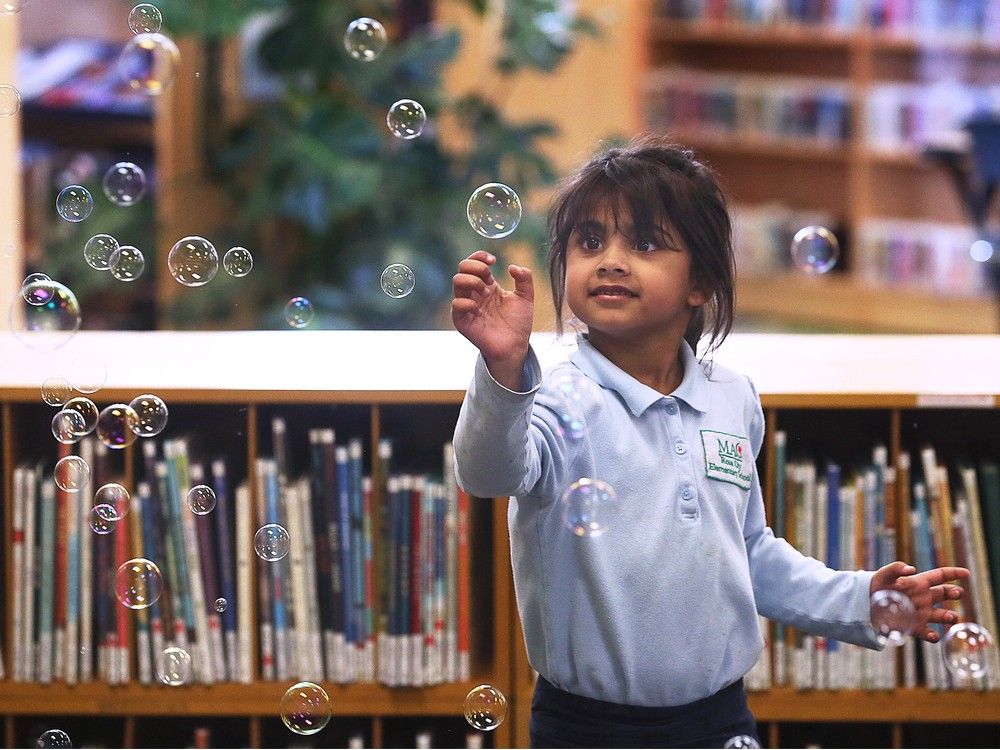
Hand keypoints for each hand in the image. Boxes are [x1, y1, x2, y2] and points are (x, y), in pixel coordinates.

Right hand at [452, 250, 533, 373]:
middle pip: (462, 268)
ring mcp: (467, 306)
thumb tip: (512, 267)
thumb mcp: (526, 297)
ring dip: (473, 281)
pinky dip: (467, 302)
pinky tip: (480, 310)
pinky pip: (456, 305)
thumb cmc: (518, 323)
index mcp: (487, 285)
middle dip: (476, 267)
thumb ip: (524, 278)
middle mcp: (474, 293)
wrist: (515, 346)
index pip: (473, 262)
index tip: (493, 260)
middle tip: (490, 277)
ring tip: (487, 293)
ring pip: (457, 281)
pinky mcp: (462, 321)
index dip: (480, 256)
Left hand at [870, 561, 969, 641]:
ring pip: (942, 615)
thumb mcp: (884, 574)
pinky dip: (933, 636)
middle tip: (957, 593)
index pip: (941, 576)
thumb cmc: (877, 585)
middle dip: (954, 593)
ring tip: (950, 616)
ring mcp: (921, 613)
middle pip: (945, 594)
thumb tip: (911, 569)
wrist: (866, 603)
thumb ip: (896, 568)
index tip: (966, 573)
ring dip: (949, 616)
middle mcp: (924, 598)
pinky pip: (928, 633)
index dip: (954, 574)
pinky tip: (934, 635)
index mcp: (919, 583)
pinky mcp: (915, 627)